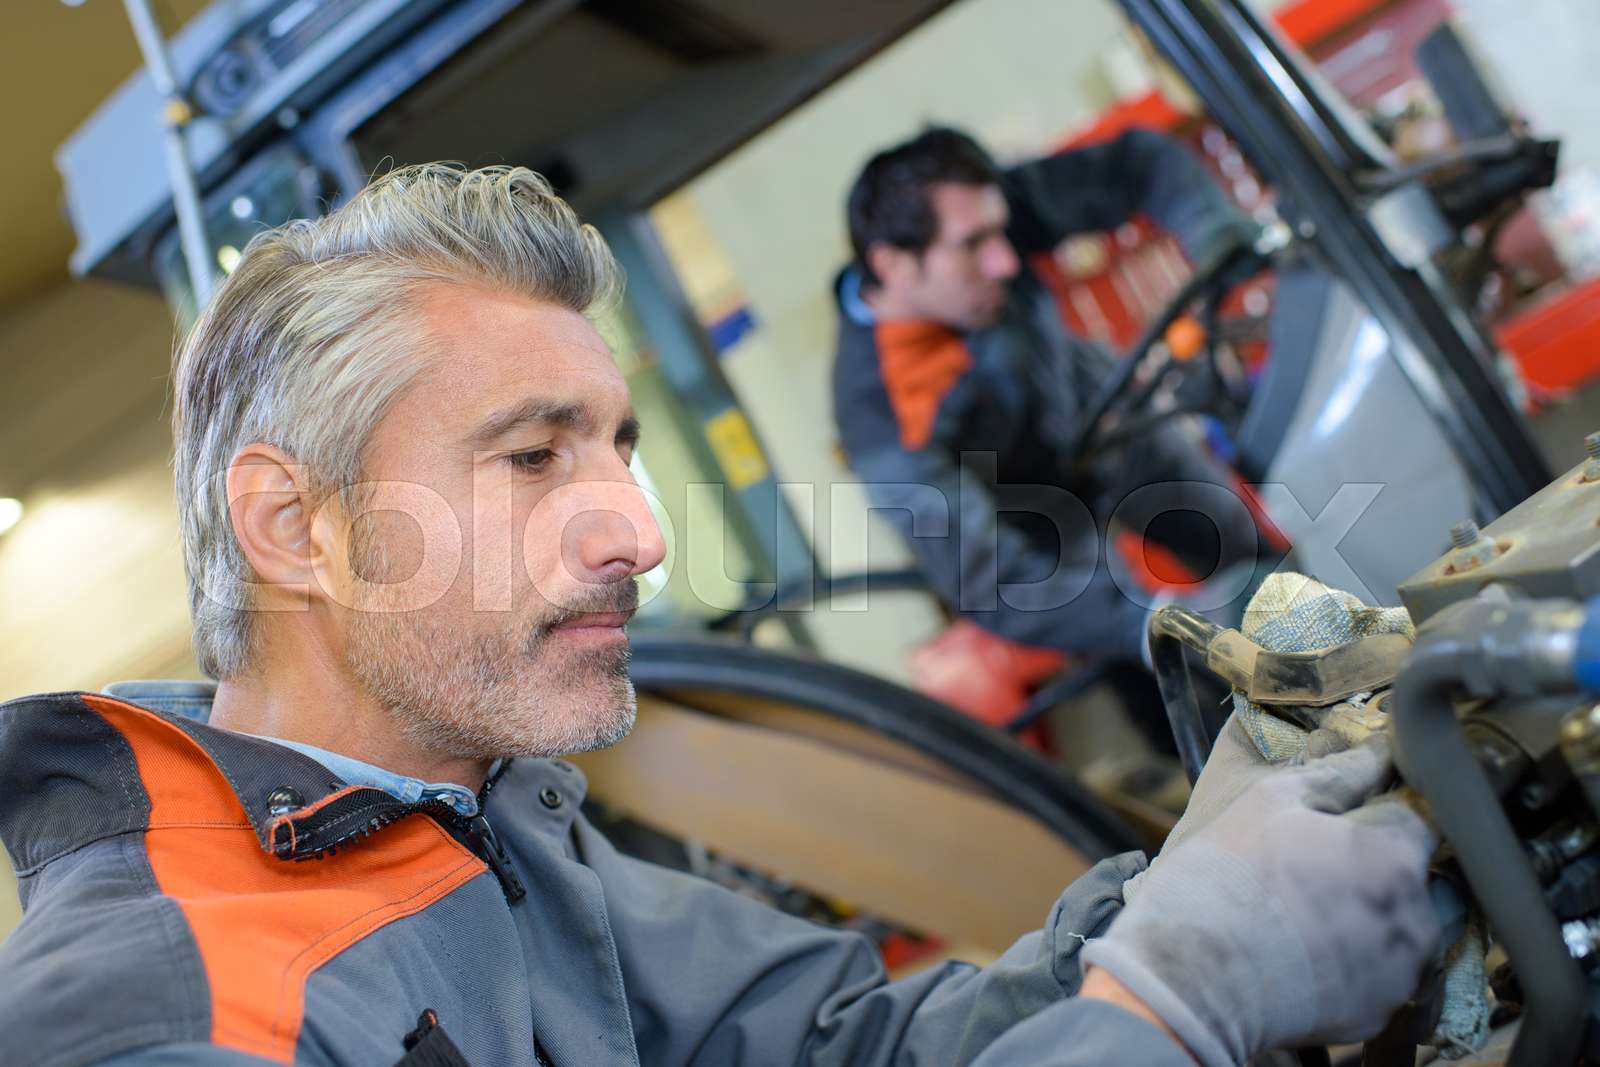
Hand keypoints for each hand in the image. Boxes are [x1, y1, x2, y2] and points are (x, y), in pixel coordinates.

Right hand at [1082, 737, 1438, 1066]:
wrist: (1190, 978)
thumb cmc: (1226, 876)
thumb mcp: (1270, 801)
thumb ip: (1339, 774)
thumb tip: (1377, 753)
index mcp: (1394, 857)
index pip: (1419, 816)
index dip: (1381, 809)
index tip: (1345, 816)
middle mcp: (1415, 919)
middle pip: (1420, 876)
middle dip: (1384, 864)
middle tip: (1323, 863)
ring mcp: (1400, 974)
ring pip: (1406, 928)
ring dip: (1375, 913)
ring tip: (1312, 909)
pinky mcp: (1377, 1014)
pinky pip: (1383, 974)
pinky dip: (1356, 959)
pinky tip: (1308, 948)